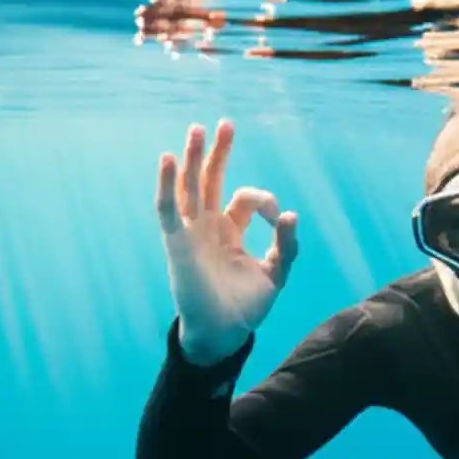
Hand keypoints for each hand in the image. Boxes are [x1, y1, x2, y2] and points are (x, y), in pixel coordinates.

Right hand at [155, 119, 298, 364]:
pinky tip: (168, 159)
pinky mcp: (176, 244)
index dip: (265, 200)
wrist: (225, 334)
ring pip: (189, 187)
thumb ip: (287, 245)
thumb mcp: (276, 273)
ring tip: (198, 128)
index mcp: (230, 231)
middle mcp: (208, 227)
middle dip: (219, 153)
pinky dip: (166, 184)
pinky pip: (167, 209)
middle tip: (225, 124)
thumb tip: (292, 215)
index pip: (245, 199)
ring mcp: (191, 233)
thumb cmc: (247, 307)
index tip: (278, 219)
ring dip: (194, 158)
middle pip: (211, 181)